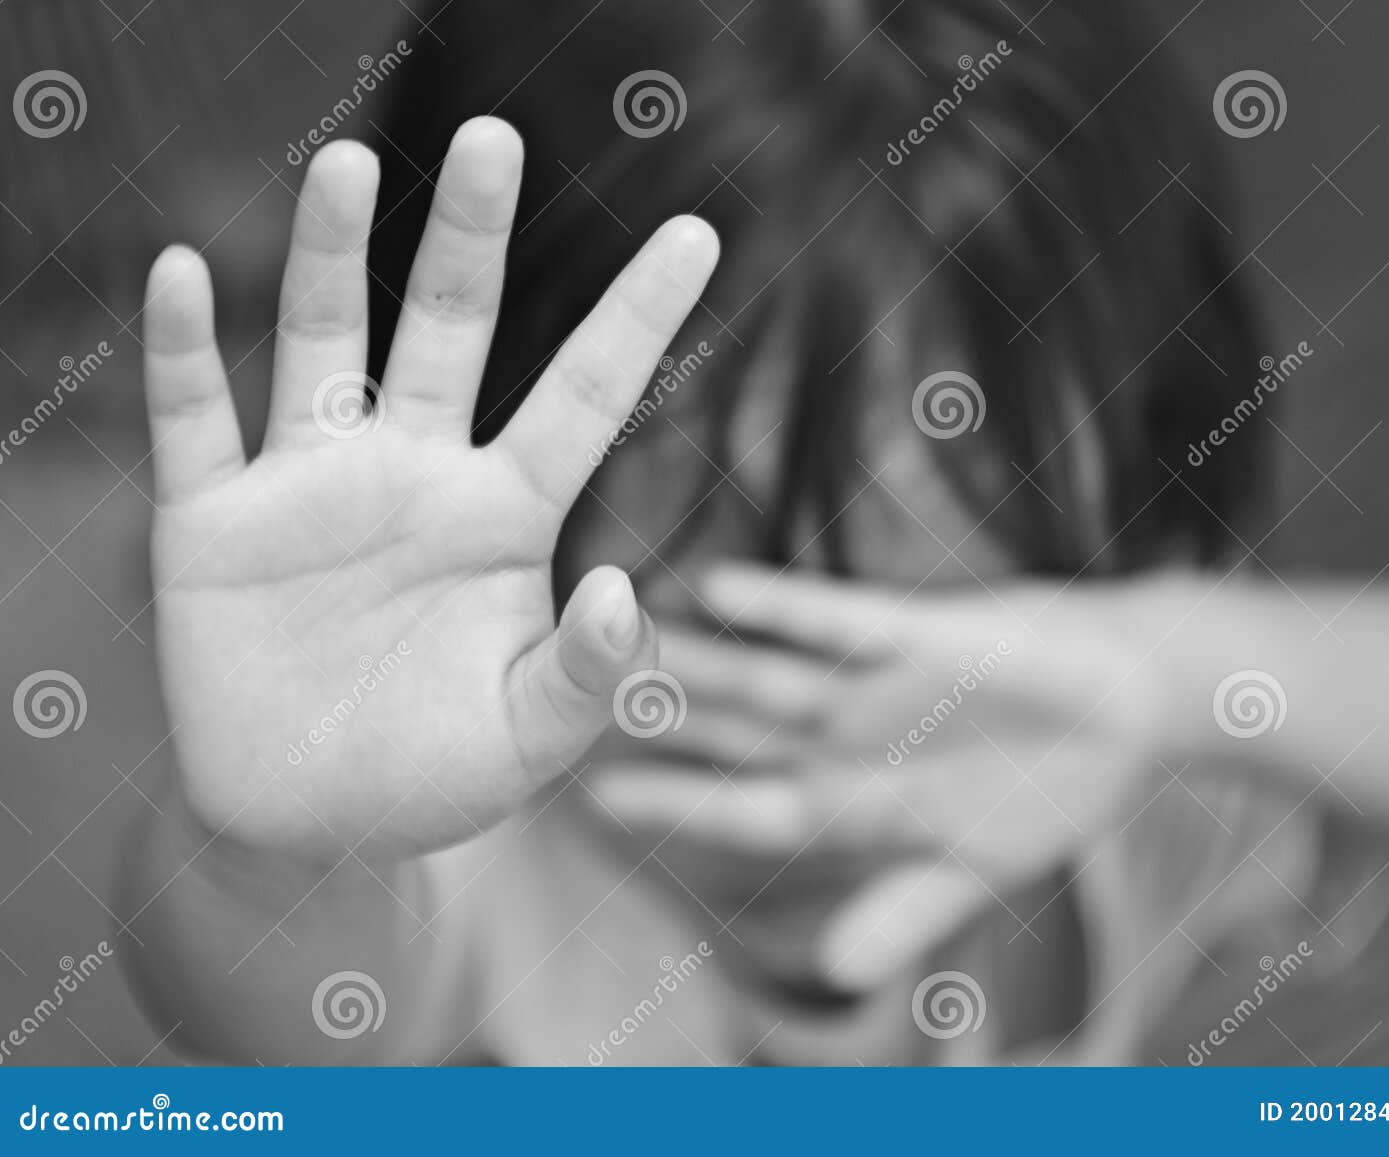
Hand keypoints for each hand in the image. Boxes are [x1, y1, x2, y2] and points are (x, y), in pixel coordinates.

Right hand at [143, 118, 717, 860]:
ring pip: (322, 341)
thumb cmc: (437, 776)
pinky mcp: (213, 524)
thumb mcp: (530, 740)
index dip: (639, 316)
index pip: (585, 393)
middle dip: (468, 237)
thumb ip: (586, 676)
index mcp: (506, 515)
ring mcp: (312, 486)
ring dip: (329, 254)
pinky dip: (184, 352)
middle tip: (493, 138)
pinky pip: (195, 420)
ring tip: (346, 165)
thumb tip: (626, 593)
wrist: (310, 823)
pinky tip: (183, 274)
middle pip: (449, 329)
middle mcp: (415, 474)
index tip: (700, 234)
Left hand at [585, 562, 1167, 987]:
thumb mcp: (981, 866)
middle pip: (733, 733)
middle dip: (660, 720)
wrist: (1128, 706)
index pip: (745, 807)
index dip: (675, 803)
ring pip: (767, 673)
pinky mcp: (919, 631)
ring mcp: (876, 685)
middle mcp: (846, 740)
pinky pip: (837, 620)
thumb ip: (909, 912)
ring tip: (618, 633)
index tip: (596, 798)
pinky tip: (716, 587)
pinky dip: (782, 607)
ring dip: (697, 658)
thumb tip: (840, 978)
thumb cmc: (1046, 791)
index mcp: (855, 803)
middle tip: (570, 699)